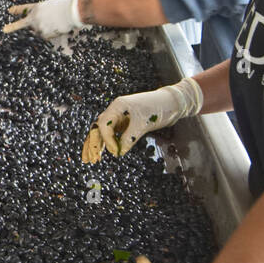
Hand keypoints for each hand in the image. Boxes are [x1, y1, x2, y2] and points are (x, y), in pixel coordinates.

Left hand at [3, 0, 83, 37]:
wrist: (71, 11)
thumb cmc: (65, 7)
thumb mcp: (52, 6)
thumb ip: (44, 14)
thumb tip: (43, 23)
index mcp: (37, 7)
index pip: (23, 9)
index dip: (16, 10)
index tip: (9, 11)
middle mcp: (34, 17)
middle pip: (24, 24)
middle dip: (14, 27)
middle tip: (4, 29)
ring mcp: (37, 26)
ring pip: (37, 32)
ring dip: (44, 30)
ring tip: (55, 24)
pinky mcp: (43, 34)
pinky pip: (45, 37)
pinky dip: (51, 34)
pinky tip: (58, 28)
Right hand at [82, 77, 202, 162]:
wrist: (172, 103)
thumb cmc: (158, 108)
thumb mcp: (144, 124)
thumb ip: (129, 138)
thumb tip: (118, 152)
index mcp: (118, 106)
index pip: (104, 124)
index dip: (107, 139)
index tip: (115, 151)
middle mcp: (116, 111)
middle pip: (99, 128)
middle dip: (94, 143)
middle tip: (91, 159)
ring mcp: (121, 117)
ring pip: (104, 132)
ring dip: (99, 145)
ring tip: (93, 158)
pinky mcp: (127, 123)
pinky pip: (114, 134)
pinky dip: (109, 143)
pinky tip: (107, 152)